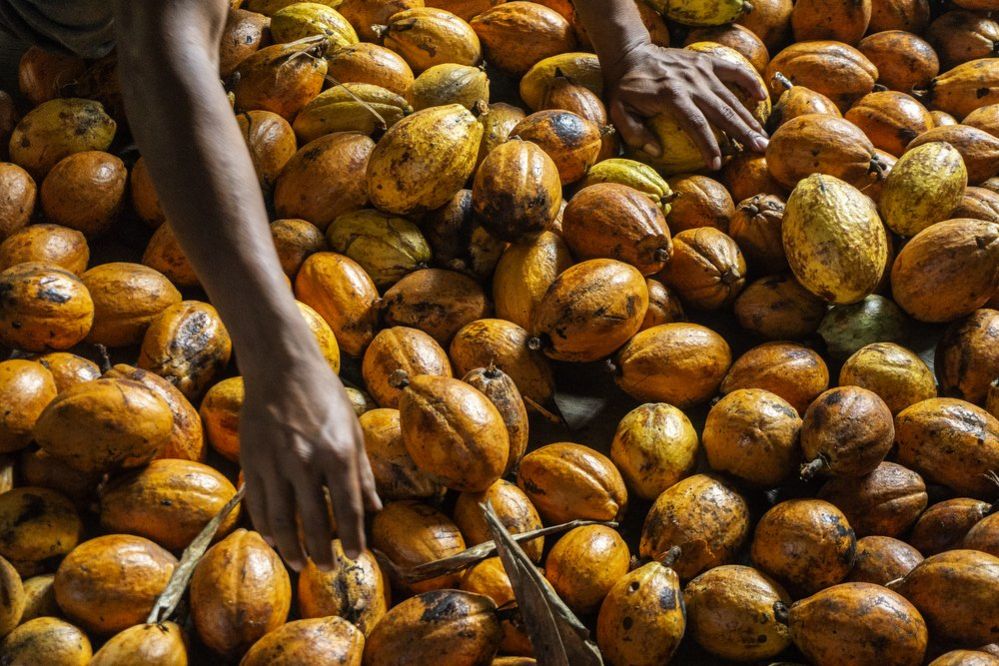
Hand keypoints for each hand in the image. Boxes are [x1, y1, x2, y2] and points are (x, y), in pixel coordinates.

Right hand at [239, 351, 380, 569]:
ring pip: (281, 519)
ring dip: (291, 548)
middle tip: (327, 568)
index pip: (347, 508)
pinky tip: (276, 540)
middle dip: (322, 551)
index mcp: (337, 452)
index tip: (355, 555)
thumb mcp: (353, 429)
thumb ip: (363, 472)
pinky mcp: (252, 460)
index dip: (352, 537)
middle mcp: (306, 461)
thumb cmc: (324, 394)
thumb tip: (375, 508)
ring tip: (300, 563)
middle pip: (313, 521)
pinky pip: (258, 504)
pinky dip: (267, 527)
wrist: (280, 365)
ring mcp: (275, 462)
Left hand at [603, 41, 769, 170]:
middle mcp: (691, 83)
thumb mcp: (619, 112)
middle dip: (742, 133)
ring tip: (762, 136)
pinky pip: (733, 70)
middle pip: (722, 112)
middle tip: (760, 149)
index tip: (717, 165)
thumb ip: (635, 133)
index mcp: (671, 97)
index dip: (708, 146)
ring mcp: (701, 71)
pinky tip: (761, 98)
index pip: (696, 125)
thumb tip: (657, 152)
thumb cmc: (625, 88)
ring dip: (749, 117)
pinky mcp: (706, 62)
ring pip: (731, 97)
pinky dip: (749, 81)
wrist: (631, 54)